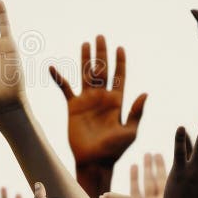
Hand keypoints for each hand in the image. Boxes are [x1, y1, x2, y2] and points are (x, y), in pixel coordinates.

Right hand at [49, 35, 146, 164]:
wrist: (94, 161)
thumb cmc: (114, 150)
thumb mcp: (130, 132)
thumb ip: (136, 112)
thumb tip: (145, 93)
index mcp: (117, 101)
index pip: (119, 76)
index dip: (120, 62)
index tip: (120, 48)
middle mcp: (102, 97)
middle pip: (102, 70)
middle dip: (102, 54)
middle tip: (101, 36)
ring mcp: (87, 101)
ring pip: (85, 74)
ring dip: (85, 59)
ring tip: (85, 44)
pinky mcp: (73, 107)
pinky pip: (65, 89)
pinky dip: (58, 78)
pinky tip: (53, 68)